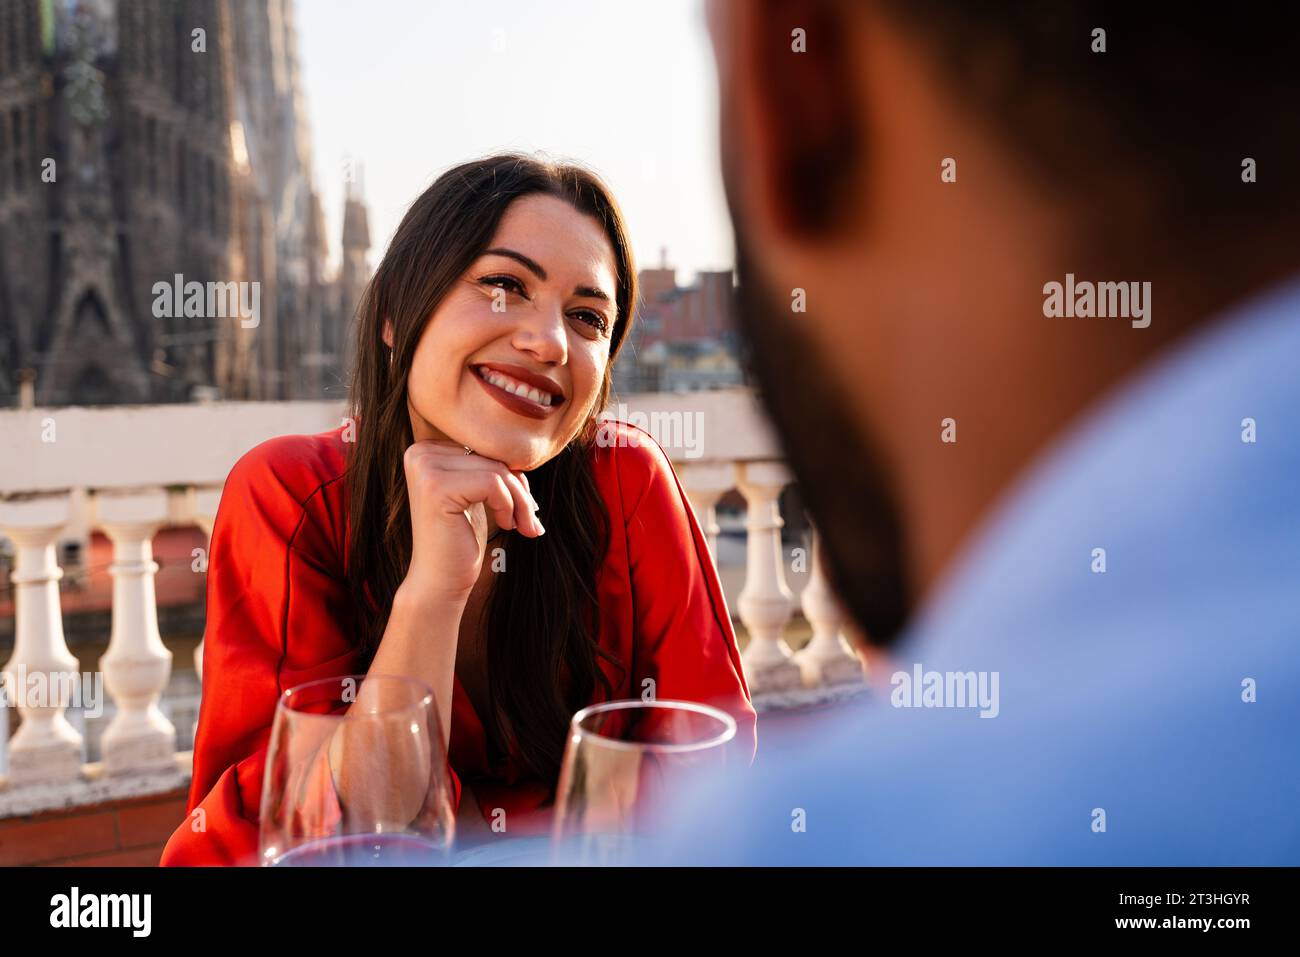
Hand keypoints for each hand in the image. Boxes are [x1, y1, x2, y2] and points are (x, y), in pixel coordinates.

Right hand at [400, 440, 542, 602]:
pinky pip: (493, 483)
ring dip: (520, 501)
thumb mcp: (477, 493)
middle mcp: (419, 453)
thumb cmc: (461, 538)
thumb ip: (488, 464)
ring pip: (497, 470)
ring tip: (524, 525)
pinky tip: (505, 525)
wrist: (440, 582)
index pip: (485, 448)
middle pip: (492, 456)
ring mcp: (425, 468)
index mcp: (426, 449)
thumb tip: (524, 446)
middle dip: (519, 489)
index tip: (524, 504)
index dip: (510, 475)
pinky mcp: (436, 486)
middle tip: (530, 519)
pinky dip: (509, 506)